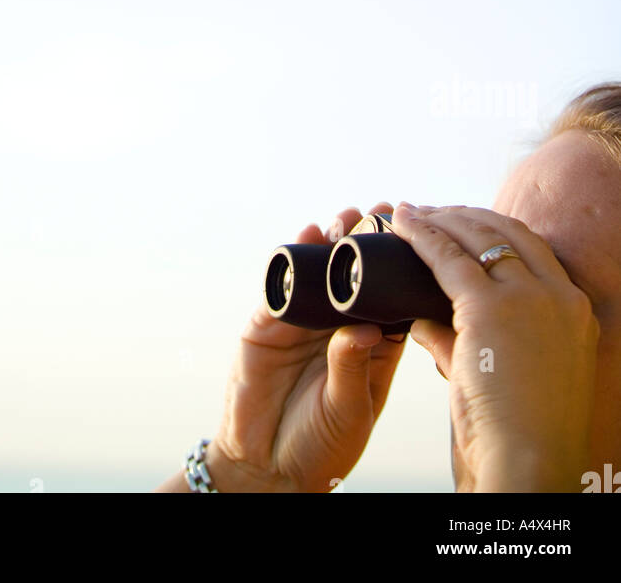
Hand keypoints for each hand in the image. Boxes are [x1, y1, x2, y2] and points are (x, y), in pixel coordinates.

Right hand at [201, 205, 406, 492]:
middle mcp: (340, 327)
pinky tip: (305, 236)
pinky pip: (282, 284)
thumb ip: (353, 368)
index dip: (400, 268)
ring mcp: (304, 322)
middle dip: (365, 242)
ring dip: (331, 241)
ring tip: (345, 218)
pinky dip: (293, 257)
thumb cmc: (321, 447)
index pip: (391, 298)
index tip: (414, 238)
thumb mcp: (349, 410)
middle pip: (356, 275)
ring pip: (320, 272)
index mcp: (373, 347)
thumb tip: (366, 328)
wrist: (268, 468)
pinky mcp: (268, 324)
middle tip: (378, 213)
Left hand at [391, 203, 599, 492]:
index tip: (463, 224)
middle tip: (431, 211)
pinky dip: (421, 234)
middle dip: (465, 216)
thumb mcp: (505, 372)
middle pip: (506, 232)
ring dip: (440, 218)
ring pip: (477, 236)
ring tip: (411, 213)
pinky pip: (447, 256)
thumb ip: (462, 340)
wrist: (529, 459)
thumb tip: (421, 320)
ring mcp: (528, 297)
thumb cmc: (517, 429)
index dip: (494, 229)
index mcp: (573, 309)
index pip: (532, 249)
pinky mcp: (490, 307)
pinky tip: (401, 223)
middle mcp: (558, 295)